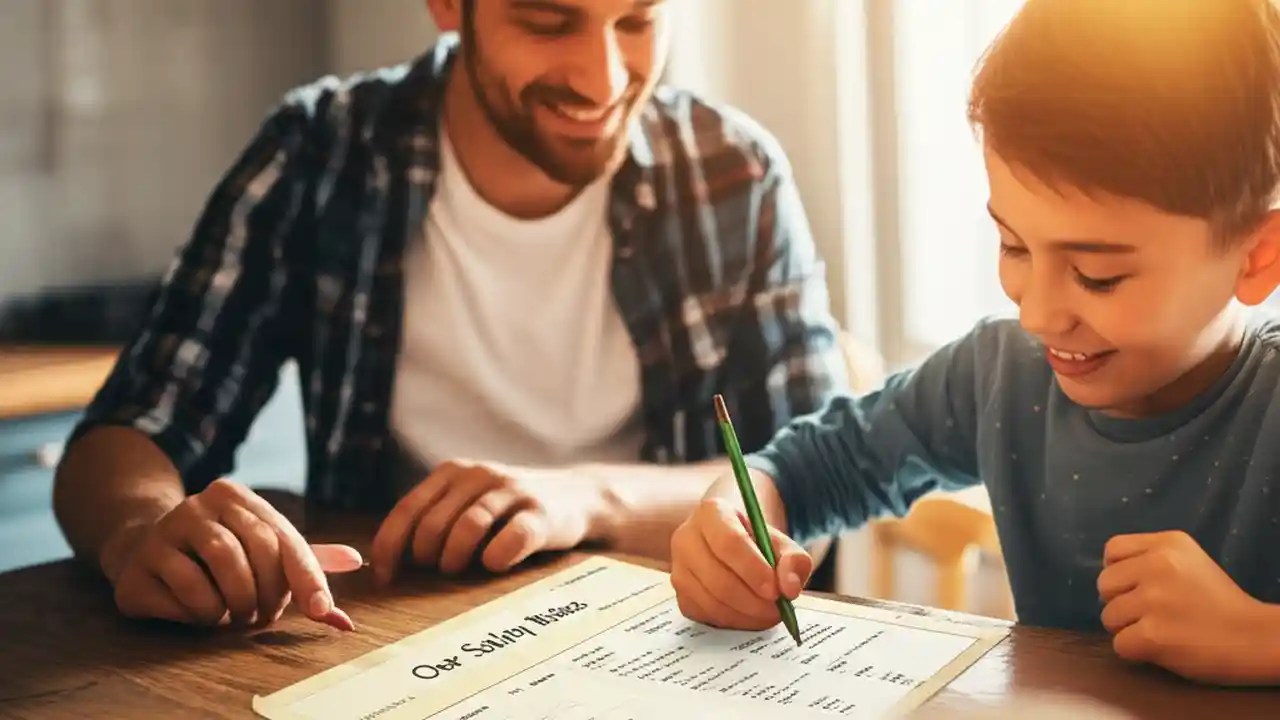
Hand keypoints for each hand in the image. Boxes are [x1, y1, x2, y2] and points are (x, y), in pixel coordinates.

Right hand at [102, 479, 362, 629]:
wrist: (142, 546)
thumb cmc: (217, 551)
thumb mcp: (261, 546)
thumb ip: (306, 558)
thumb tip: (359, 561)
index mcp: (236, 496)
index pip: (283, 538)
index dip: (308, 577)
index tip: (324, 612)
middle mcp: (200, 505)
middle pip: (255, 551)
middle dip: (269, 594)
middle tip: (264, 616)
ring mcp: (165, 530)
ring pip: (221, 569)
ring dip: (237, 603)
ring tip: (235, 615)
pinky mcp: (140, 563)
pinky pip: (185, 594)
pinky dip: (203, 613)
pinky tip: (202, 614)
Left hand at [369, 460, 605, 583]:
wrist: (578, 497)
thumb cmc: (510, 513)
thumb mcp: (468, 504)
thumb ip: (434, 520)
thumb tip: (385, 564)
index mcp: (453, 472)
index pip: (407, 510)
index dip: (389, 548)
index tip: (384, 578)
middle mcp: (480, 475)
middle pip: (433, 524)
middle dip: (426, 557)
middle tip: (438, 572)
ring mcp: (512, 491)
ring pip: (468, 528)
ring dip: (456, 559)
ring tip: (460, 571)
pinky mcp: (542, 513)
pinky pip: (511, 538)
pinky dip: (496, 558)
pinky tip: (495, 565)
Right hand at [669, 497, 811, 630]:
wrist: (730, 546)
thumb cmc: (756, 542)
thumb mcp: (781, 543)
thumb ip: (793, 560)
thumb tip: (789, 587)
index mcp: (711, 513)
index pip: (729, 543)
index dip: (754, 570)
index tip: (776, 590)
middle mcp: (686, 538)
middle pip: (718, 578)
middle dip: (753, 601)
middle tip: (778, 609)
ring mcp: (678, 568)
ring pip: (712, 601)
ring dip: (746, 615)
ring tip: (768, 613)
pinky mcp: (680, 595)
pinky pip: (706, 616)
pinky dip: (733, 621)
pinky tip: (749, 614)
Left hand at [1098, 530, 1275, 684]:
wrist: (1256, 638)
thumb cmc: (1220, 603)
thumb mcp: (1190, 561)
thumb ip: (1151, 559)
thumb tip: (1112, 577)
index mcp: (1168, 542)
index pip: (1113, 549)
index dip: (1118, 571)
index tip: (1138, 586)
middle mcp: (1157, 565)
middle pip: (1104, 583)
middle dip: (1120, 602)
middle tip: (1150, 614)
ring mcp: (1154, 600)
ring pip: (1108, 616)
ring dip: (1127, 629)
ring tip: (1160, 631)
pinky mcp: (1153, 634)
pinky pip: (1119, 644)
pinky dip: (1135, 651)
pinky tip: (1161, 648)